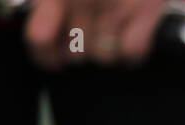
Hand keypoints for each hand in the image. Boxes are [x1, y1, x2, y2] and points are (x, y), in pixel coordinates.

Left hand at [25, 0, 166, 68]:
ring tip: (107, 36)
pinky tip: (128, 41)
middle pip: (74, 55)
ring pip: (103, 58)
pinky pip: (133, 54)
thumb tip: (42, 12)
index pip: (40, 39)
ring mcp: (115, 10)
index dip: (43, 56)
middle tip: (82, 42)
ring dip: (105, 52)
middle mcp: (83, 2)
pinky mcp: (145, 14)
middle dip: (77, 53)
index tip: (50, 59)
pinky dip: (131, 55)